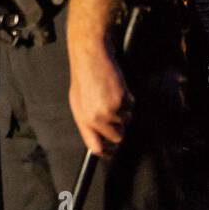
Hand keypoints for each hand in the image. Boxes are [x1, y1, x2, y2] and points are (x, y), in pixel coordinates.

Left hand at [69, 41, 131, 155]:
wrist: (90, 58)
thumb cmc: (83, 78)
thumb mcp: (78, 102)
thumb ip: (87, 121)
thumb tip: (97, 138)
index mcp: (83, 119)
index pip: (95, 147)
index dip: (106, 151)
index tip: (111, 149)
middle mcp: (96, 118)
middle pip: (117, 138)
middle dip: (119, 128)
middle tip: (114, 114)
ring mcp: (110, 110)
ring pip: (126, 120)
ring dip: (123, 110)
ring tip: (110, 95)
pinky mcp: (122, 100)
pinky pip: (131, 106)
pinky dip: (128, 99)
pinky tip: (116, 89)